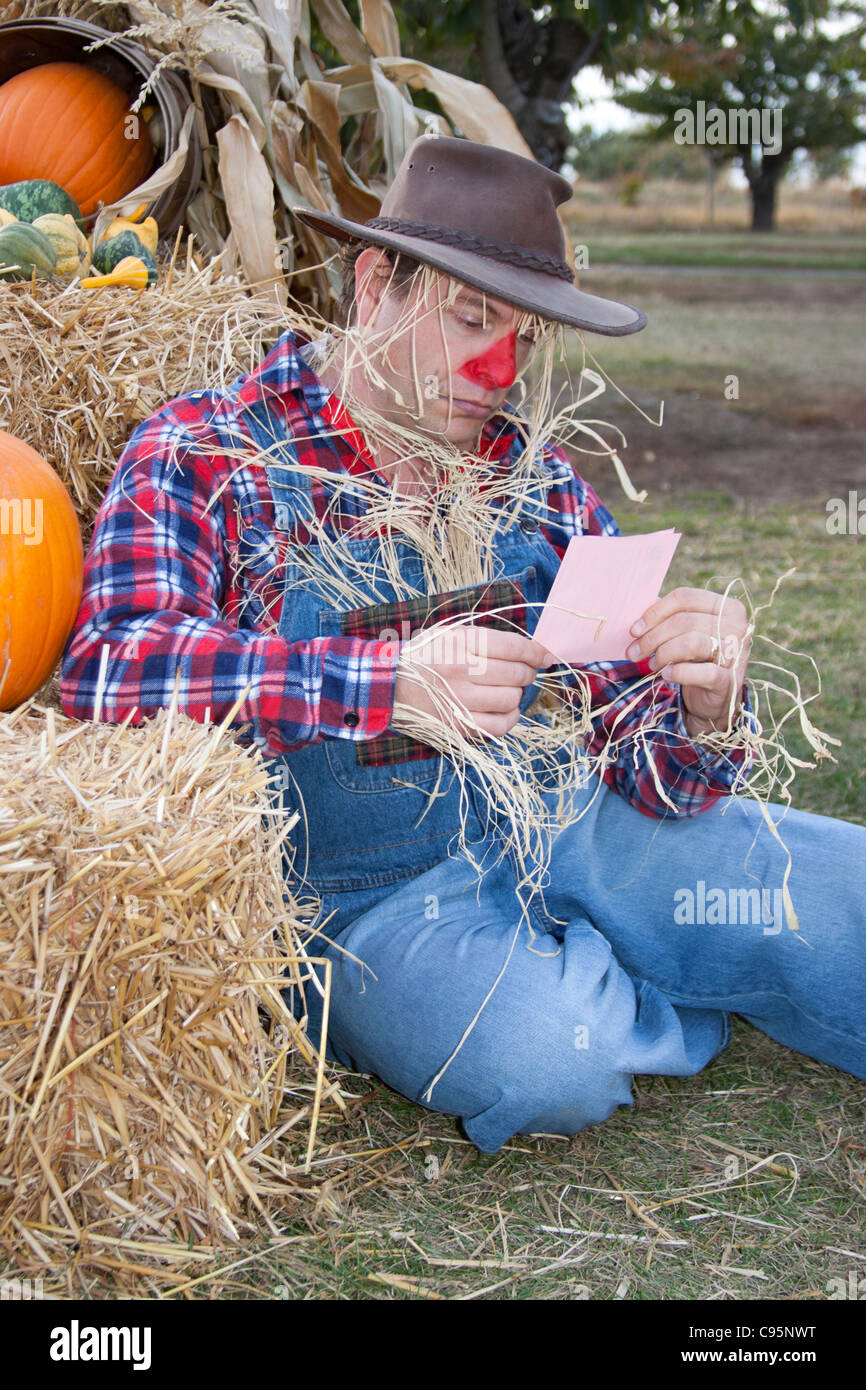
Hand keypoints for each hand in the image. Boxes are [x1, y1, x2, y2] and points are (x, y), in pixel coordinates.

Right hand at [392, 624, 549, 739]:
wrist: (388, 686)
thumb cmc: (424, 657)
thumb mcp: (450, 634)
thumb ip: (486, 638)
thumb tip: (528, 648)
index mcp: (461, 643)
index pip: (514, 647)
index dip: (536, 652)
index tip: (544, 656)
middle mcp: (462, 671)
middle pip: (517, 674)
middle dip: (528, 673)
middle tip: (524, 673)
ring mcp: (460, 701)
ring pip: (511, 700)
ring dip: (517, 695)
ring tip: (509, 690)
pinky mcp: (458, 726)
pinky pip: (499, 726)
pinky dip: (510, 718)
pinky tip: (506, 710)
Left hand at [627, 587, 751, 736]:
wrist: (714, 698)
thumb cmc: (697, 659)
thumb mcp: (685, 633)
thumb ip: (668, 617)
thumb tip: (639, 609)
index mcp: (728, 606)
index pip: (685, 597)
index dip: (654, 612)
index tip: (634, 630)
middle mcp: (738, 626)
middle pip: (684, 620)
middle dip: (652, 637)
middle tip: (633, 652)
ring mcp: (738, 653)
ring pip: (692, 642)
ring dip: (663, 654)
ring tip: (652, 664)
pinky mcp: (732, 681)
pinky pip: (704, 672)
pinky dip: (679, 672)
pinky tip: (667, 675)